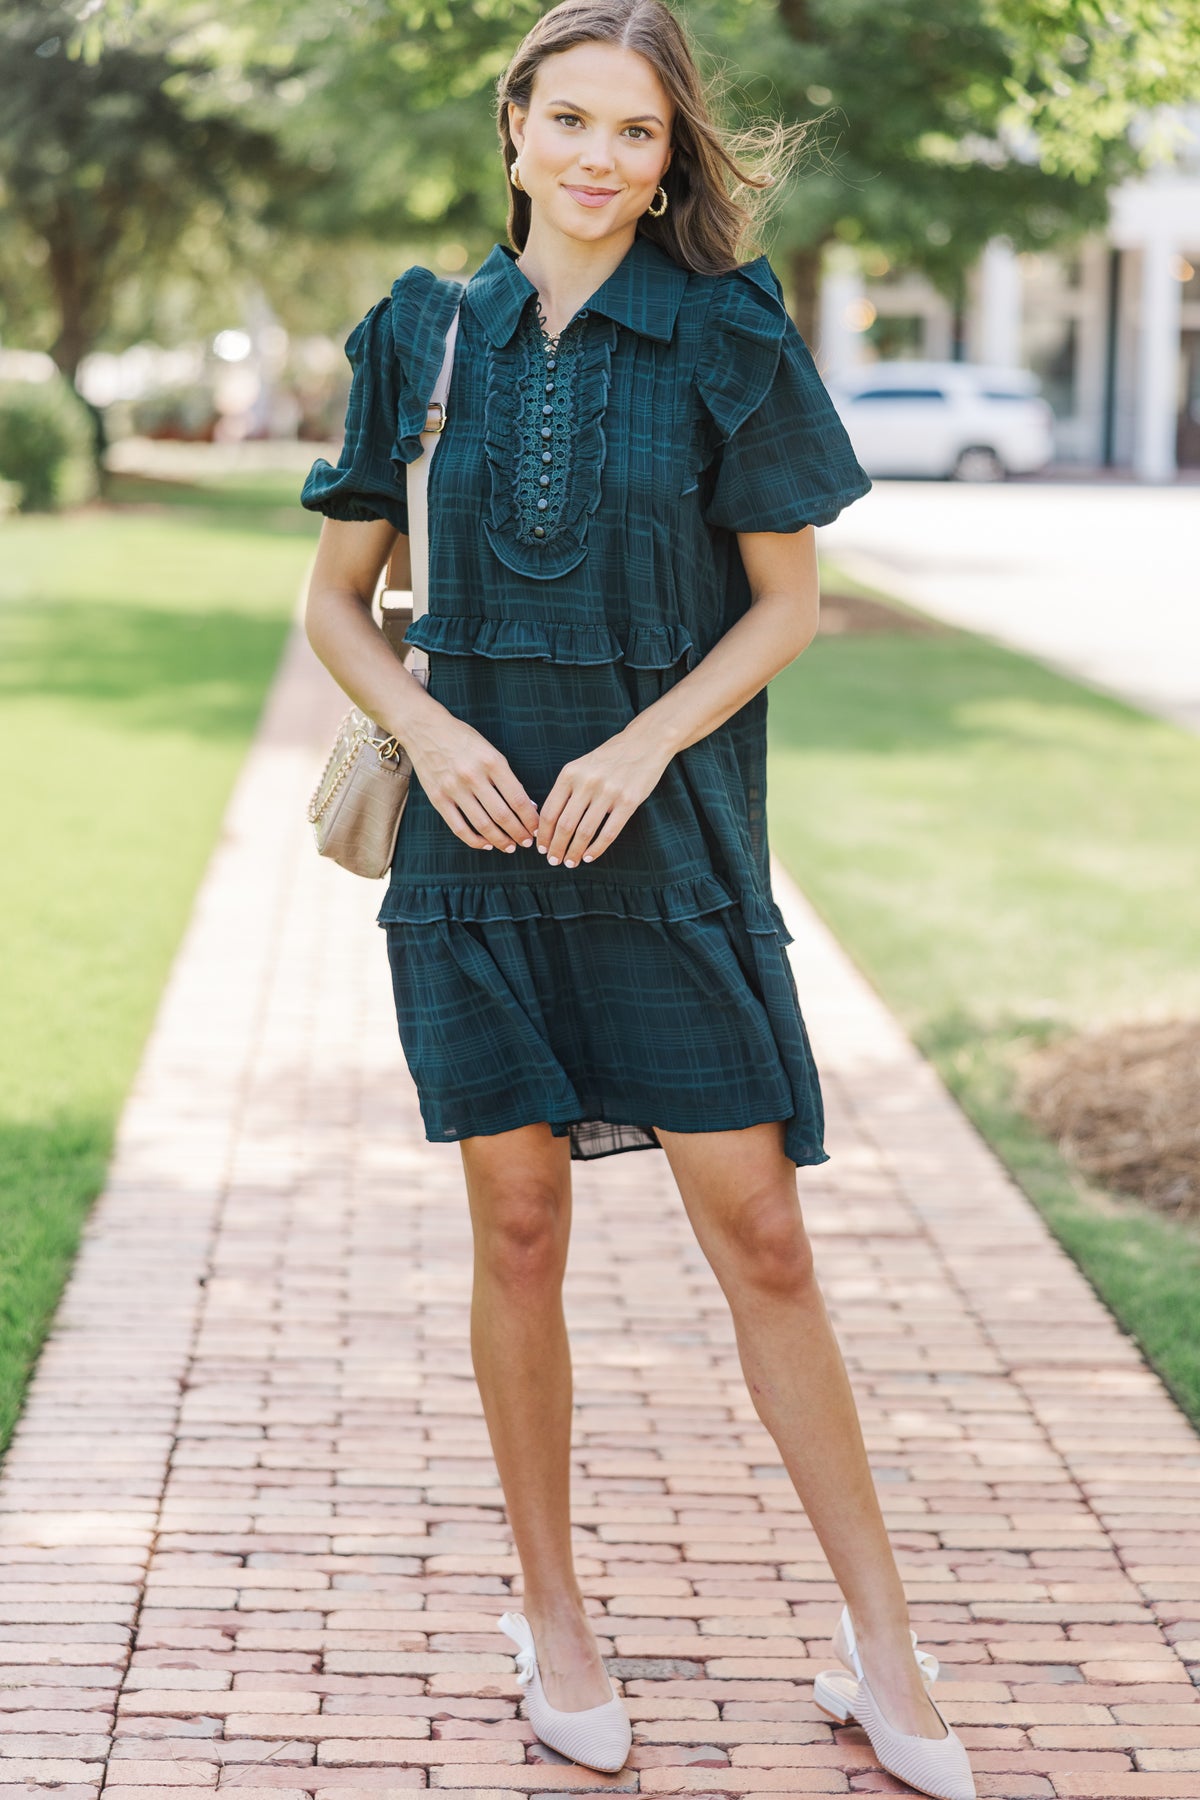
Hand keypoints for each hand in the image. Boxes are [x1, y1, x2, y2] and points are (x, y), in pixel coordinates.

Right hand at [405, 711, 540, 852]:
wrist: (424, 729)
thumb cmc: (463, 739)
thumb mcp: (490, 751)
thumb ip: (507, 777)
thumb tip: (527, 805)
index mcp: (492, 762)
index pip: (518, 799)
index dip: (530, 819)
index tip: (537, 829)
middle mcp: (473, 776)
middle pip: (503, 815)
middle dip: (519, 833)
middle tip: (527, 842)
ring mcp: (454, 788)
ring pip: (483, 825)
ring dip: (500, 840)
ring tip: (510, 846)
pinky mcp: (438, 798)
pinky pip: (459, 828)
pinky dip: (475, 840)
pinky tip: (486, 844)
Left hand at [537, 727, 671, 865]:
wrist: (645, 742)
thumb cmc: (610, 757)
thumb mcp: (582, 766)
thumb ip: (567, 790)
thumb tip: (549, 823)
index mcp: (570, 773)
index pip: (550, 811)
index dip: (544, 834)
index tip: (542, 848)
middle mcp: (587, 782)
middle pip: (564, 825)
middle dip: (556, 847)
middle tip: (553, 861)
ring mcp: (609, 792)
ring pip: (585, 832)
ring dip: (574, 852)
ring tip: (570, 862)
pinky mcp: (629, 801)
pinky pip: (609, 832)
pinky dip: (596, 849)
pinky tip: (589, 856)